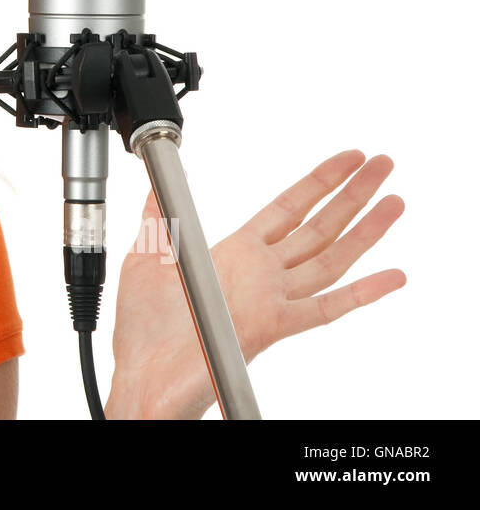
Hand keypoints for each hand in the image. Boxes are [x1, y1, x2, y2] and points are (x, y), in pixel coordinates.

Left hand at [105, 149, 405, 418]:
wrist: (141, 377)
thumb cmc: (143, 330)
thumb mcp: (144, 260)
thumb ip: (158, 221)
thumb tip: (155, 184)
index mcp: (232, 254)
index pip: (287, 209)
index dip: (318, 182)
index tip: (346, 159)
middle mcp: (259, 275)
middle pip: (319, 227)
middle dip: (353, 194)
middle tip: (383, 164)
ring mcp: (269, 301)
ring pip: (330, 260)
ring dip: (365, 231)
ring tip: (395, 200)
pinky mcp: (270, 327)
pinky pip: (323, 309)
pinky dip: (361, 293)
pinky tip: (392, 275)